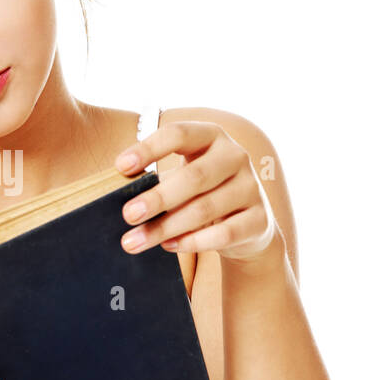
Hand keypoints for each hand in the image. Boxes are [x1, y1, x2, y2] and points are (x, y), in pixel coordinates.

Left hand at [114, 119, 280, 263]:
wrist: (247, 225)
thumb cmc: (201, 194)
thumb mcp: (182, 177)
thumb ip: (158, 180)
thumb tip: (120, 199)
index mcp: (211, 136)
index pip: (179, 134)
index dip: (149, 148)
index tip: (120, 166)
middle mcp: (235, 156)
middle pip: (194, 177)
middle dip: (157, 198)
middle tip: (127, 215)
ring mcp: (251, 187)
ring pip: (205, 210)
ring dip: (166, 228)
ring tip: (135, 241)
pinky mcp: (260, 219)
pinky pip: (224, 233)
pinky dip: (194, 242)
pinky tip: (169, 246)